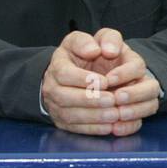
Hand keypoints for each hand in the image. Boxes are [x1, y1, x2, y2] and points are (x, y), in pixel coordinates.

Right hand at [41, 29, 159, 135]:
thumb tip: (96, 49)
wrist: (78, 71)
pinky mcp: (63, 120)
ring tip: (114, 114)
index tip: (106, 81)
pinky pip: (75, 128)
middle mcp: (52, 86)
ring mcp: (55, 105)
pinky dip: (93, 129)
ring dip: (94, 117)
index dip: (85, 79)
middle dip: (91, 100)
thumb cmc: (88, 54)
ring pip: (70, 115)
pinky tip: (110, 127)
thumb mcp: (92, 39)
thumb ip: (98, 38)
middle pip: (65, 97)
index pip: (65, 74)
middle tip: (112, 100)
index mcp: (59, 64)